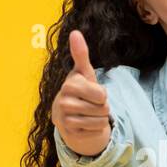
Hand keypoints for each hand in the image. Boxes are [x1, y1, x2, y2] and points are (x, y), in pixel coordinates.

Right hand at [51, 30, 111, 155]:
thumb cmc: (80, 90)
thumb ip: (80, 53)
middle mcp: (64, 102)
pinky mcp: (69, 134)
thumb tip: (75, 32)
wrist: (68, 114)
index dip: (103, 94)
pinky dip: (95, 130)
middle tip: (92, 104)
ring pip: (100, 121)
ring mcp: (65, 120)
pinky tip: (86, 124)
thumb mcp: (83, 72)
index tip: (93, 92)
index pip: (102, 94)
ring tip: (89, 114)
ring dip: (100, 119)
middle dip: (103, 108)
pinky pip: (95, 132)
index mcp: (69, 85)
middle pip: (103, 109)